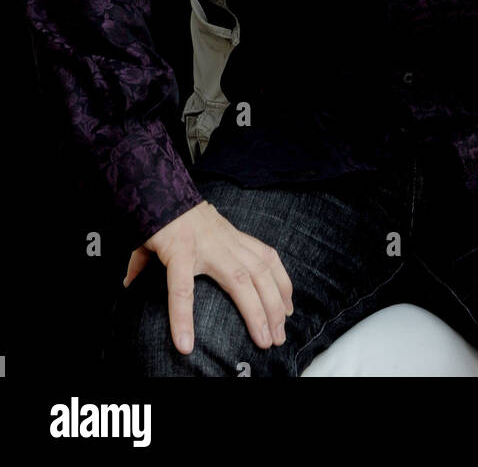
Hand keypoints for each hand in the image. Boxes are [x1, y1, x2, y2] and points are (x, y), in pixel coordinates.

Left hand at [123, 200, 293, 355]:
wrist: (176, 193)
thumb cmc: (162, 222)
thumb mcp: (142, 245)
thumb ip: (137, 267)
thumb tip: (127, 288)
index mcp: (179, 250)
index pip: (181, 286)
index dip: (183, 317)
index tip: (186, 346)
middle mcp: (212, 245)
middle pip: (240, 280)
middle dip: (258, 313)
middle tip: (267, 342)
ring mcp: (231, 239)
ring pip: (262, 269)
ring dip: (276, 300)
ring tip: (282, 328)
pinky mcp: (241, 237)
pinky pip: (268, 256)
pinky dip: (281, 279)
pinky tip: (287, 300)